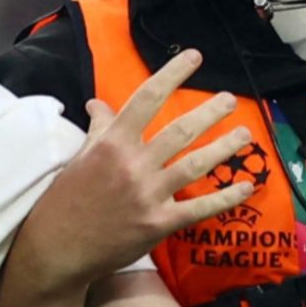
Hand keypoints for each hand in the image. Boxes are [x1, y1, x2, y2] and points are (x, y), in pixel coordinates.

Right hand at [14, 49, 260, 286]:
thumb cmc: (66, 200)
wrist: (58, 248)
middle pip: (181, 130)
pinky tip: (247, 186)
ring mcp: (148, 195)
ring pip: (196, 165)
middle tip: (230, 99)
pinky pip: (199, 208)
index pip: (147, 98)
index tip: (194, 58)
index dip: (173, 75)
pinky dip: (226, 197)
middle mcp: (133, 164)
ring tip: (245, 134)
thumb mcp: (79, 157)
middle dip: (210, 112)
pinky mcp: (159, 223)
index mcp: (112, 143)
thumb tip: (98, 103)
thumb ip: (98, 129)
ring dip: (224, 147)